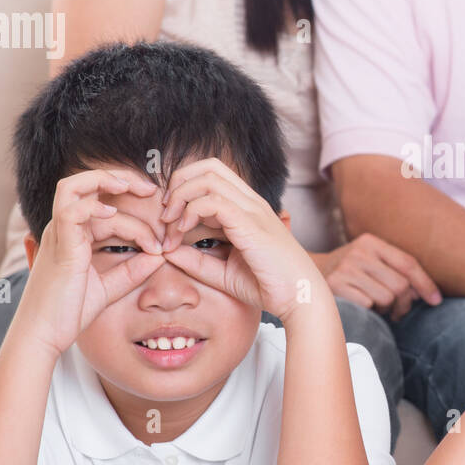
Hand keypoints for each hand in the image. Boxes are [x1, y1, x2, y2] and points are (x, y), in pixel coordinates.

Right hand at [17, 169, 165, 357]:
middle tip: (151, 189)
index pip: (103, 203)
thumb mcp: (108, 288)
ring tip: (133, 188)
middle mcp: (64, 229)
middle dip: (121, 178)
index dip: (135, 211)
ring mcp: (59, 235)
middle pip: (86, 183)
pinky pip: (71, 211)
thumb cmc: (68, 312)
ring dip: (105, 181)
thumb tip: (159, 256)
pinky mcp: (59, 247)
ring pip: (76, 187)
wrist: (43, 335)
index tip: (162, 232)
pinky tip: (113, 214)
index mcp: (74, 235)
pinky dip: (93, 205)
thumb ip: (132, 272)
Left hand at [158, 158, 322, 320]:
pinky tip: (183, 232)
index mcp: (246, 208)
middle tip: (166, 214)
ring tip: (171, 225)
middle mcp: (250, 202)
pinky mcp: (250, 223)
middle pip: (208, 166)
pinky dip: (190, 212)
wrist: (299, 297)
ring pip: (207, 178)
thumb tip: (167, 251)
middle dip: (179, 183)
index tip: (169, 218)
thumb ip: (196, 261)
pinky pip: (213, 201)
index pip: (211, 175)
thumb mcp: (223, 273)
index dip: (184, 188)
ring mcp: (252, 210)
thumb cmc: (268, 285)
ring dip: (181, 197)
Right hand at [318, 233, 441, 322]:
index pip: (408, 263)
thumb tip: (424, 294)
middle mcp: (359, 252)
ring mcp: (346, 268)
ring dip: (385, 309)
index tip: (436, 300)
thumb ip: (395, 272)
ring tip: (375, 306)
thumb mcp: (369, 262)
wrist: (304, 276)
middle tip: (397, 310)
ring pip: (386, 298)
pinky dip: (369, 312)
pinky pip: (368, 306)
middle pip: (400, 285)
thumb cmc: (346, 273)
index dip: (426, 283)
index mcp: (371, 242)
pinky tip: (360, 307)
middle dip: (403, 303)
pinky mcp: (335, 286)